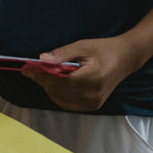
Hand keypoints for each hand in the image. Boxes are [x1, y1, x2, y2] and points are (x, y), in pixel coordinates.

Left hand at [24, 36, 139, 112]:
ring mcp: (94, 103)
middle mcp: (94, 93)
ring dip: (49, 88)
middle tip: (32, 71)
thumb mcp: (83, 46)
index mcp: (93, 77)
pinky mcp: (93, 106)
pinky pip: (68, 104)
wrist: (125, 59)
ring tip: (44, 76)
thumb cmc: (104, 49)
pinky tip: (56, 84)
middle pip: (58, 91)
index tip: (27, 69)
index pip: (60, 80)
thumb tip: (41, 59)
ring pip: (61, 99)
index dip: (41, 76)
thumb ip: (62, 53)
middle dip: (43, 81)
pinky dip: (58, 95)